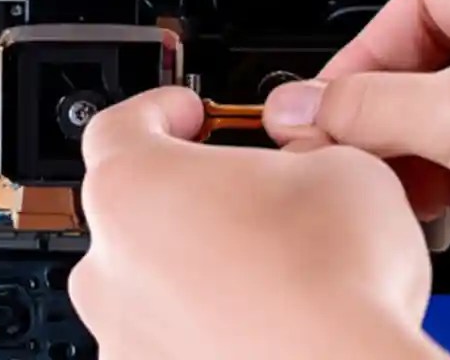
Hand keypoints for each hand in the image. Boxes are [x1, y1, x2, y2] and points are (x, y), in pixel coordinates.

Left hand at [70, 88, 446, 358]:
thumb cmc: (338, 282)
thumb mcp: (341, 164)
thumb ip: (299, 148)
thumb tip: (300, 160)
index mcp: (134, 185)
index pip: (118, 126)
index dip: (158, 112)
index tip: (189, 113)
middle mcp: (108, 264)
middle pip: (132, 210)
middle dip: (186, 198)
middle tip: (248, 198)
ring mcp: (120, 332)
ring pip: (147, 282)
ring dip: (192, 269)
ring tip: (265, 273)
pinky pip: (164, 339)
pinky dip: (200, 327)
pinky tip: (258, 323)